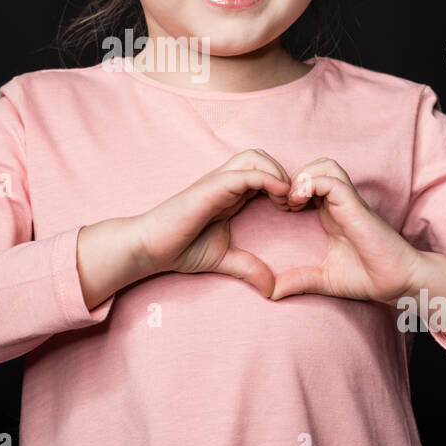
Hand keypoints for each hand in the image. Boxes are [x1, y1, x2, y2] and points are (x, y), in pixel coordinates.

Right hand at [134, 149, 300, 298]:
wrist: (150, 248)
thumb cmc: (180, 249)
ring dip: (277, 173)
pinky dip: (267, 179)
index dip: (284, 184)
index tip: (295, 209)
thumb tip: (272, 289)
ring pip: (255, 158)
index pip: (262, 172)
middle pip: (261, 157)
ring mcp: (217, 182)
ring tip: (285, 200)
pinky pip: (245, 173)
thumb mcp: (224, 259)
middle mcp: (225, 182)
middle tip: (293, 203)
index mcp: (229, 194)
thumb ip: (249, 268)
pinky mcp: (211, 187)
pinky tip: (280, 197)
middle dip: (283, 174)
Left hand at [269, 157, 424, 303]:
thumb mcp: (324, 279)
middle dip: (293, 177)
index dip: (288, 188)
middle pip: (316, 166)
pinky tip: (299, 204)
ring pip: (325, 166)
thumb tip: (272, 292)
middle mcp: (339, 203)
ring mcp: (348, 202)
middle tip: (282, 202)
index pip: (308, 182)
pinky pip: (331, 181)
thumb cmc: (368, 277)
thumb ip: (299, 280)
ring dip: (303, 177)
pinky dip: (311, 184)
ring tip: (292, 201)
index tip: (277, 209)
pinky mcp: (355, 205)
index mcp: (330, 213)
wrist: (399, 282)